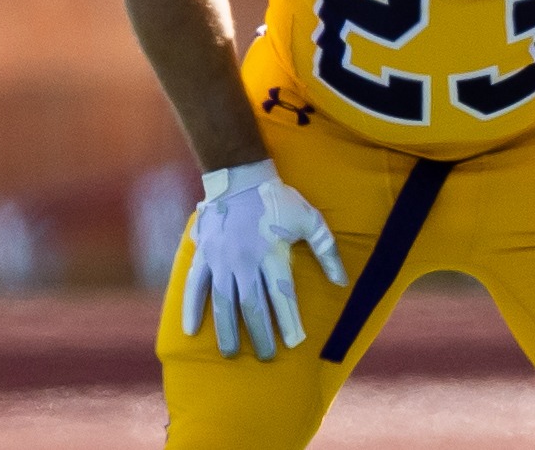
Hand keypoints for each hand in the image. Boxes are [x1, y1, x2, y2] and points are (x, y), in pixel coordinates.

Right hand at [182, 159, 346, 359]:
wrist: (241, 178)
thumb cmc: (279, 201)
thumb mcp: (310, 220)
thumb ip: (327, 251)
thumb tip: (343, 281)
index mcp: (272, 254)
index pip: (282, 296)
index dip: (289, 321)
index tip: (295, 343)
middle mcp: (245, 261)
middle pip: (253, 306)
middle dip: (260, 334)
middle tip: (267, 356)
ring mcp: (221, 259)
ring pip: (223, 303)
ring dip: (227, 330)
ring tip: (231, 353)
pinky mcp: (203, 255)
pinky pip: (194, 286)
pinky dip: (191, 308)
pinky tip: (192, 330)